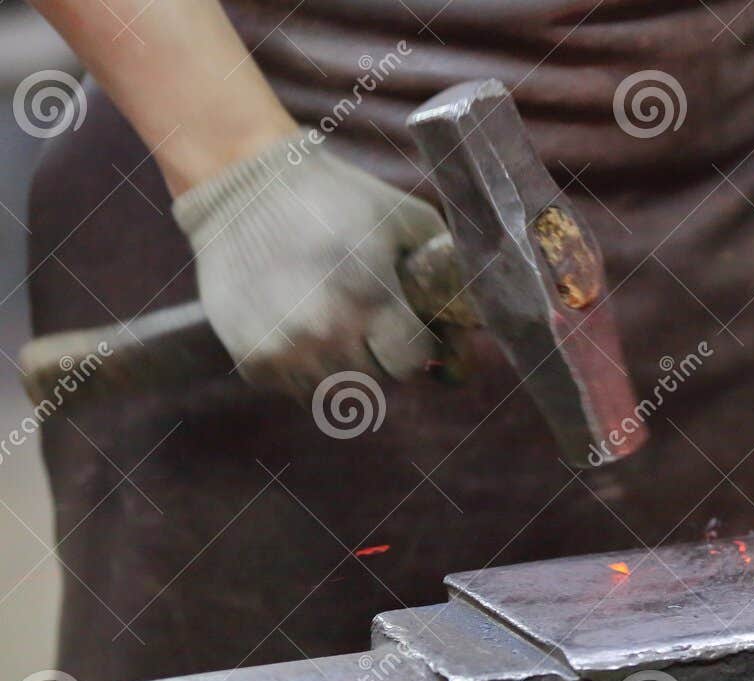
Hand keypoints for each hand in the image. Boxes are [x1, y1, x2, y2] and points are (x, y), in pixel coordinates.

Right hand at [173, 132, 446, 395]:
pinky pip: (294, 388)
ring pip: (336, 389)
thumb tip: (476, 319)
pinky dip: (303, 368)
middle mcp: (330, 332)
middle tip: (369, 318)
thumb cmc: (338, 198)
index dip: (417, 346)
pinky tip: (300, 327)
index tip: (410, 326)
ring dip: (342, 365)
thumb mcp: (406, 220)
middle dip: (381, 353)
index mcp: (372, 299)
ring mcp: (288, 349)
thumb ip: (447, 270)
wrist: (245, 185)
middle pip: (376, 378)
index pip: (413, 363)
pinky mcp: (254, 358)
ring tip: (334, 321)